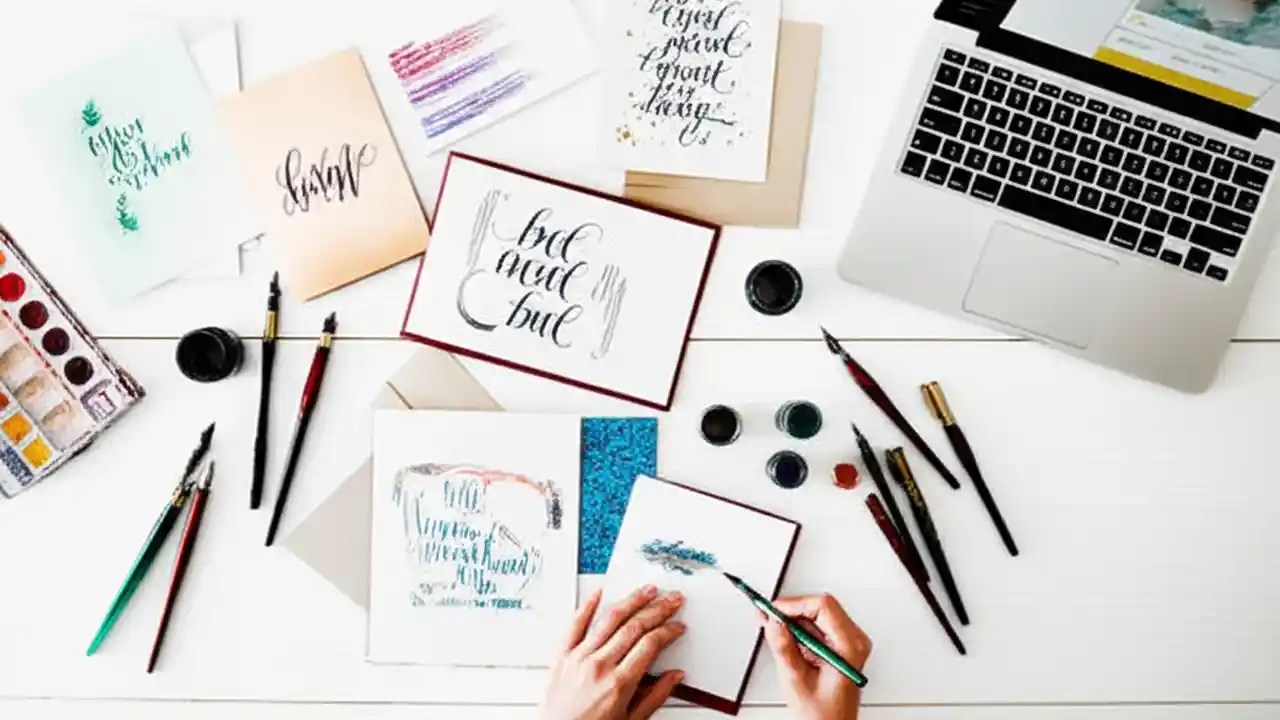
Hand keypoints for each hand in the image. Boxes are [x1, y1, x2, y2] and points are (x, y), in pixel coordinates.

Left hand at [538, 585, 685, 719]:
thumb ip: (655, 696)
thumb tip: (674, 676)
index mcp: (618, 684)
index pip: (650, 645)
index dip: (668, 631)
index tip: (678, 626)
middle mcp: (598, 666)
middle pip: (634, 627)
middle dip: (657, 609)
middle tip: (671, 600)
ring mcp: (578, 657)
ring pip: (609, 619)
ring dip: (631, 601)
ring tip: (646, 591)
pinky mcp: (561, 656)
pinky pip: (575, 624)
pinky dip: (587, 606)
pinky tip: (599, 594)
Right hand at [762, 594, 871, 719]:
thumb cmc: (822, 713)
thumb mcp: (796, 680)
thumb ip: (783, 648)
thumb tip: (774, 622)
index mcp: (849, 647)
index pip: (823, 607)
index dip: (794, 604)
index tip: (774, 611)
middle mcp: (854, 641)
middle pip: (821, 607)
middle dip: (791, 611)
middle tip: (768, 617)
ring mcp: (849, 642)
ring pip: (817, 614)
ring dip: (793, 620)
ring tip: (774, 630)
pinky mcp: (840, 644)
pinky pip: (818, 625)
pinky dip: (799, 628)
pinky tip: (786, 638)